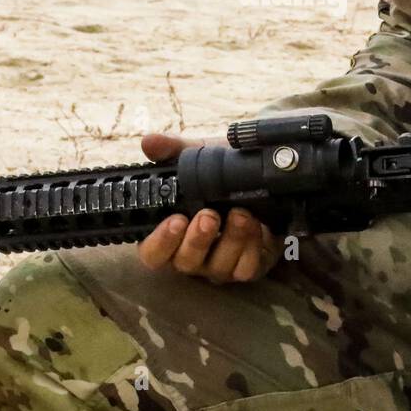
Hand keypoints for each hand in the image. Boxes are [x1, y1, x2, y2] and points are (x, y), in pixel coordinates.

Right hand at [136, 131, 279, 283]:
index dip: (160, 241)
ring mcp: (219, 264)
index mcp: (171, 234)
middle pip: (185, 262)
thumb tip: (149, 142)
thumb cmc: (220, 175)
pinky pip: (245, 269)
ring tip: (241, 214)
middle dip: (197, 240)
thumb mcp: (197, 157)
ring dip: (231, 240)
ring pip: (218, 267)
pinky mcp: (247, 267)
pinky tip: (258, 226)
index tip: (175, 219)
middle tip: (209, 215)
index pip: (152, 253)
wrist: (261, 178)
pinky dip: (252, 248)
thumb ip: (172, 150)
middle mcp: (192, 254)